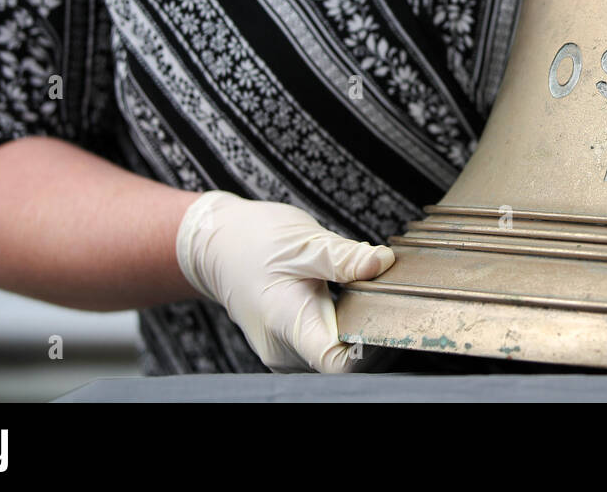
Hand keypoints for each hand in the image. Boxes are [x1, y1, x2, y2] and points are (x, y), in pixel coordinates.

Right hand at [175, 190, 394, 372]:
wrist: (216, 247)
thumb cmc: (253, 241)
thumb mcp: (303, 241)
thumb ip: (344, 257)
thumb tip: (383, 262)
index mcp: (289, 325)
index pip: (340, 364)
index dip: (372, 348)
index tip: (390, 317)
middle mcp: (286, 351)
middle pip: (343, 363)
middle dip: (371, 334)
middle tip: (390, 297)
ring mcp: (286, 352)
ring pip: (336, 355)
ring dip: (358, 330)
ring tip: (368, 295)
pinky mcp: (290, 346)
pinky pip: (326, 347)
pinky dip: (344, 328)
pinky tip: (352, 303)